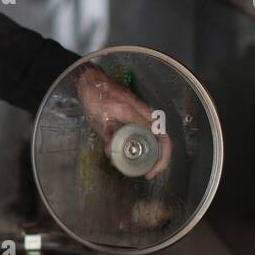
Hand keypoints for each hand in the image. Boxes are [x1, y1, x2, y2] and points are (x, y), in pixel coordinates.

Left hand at [75, 65, 171, 179]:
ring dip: (154, 155)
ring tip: (143, 169)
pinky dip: (145, 148)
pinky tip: (134, 156)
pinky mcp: (136, 118)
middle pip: (164, 140)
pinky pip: (147, 134)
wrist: (91, 81)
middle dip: (160, 160)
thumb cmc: (96, 96)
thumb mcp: (100, 116)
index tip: (150, 172)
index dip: (161, 159)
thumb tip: (112, 154)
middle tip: (149, 174)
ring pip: (157, 138)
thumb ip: (108, 133)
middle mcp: (147, 115)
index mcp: (141, 114)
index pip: (162, 139)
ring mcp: (142, 116)